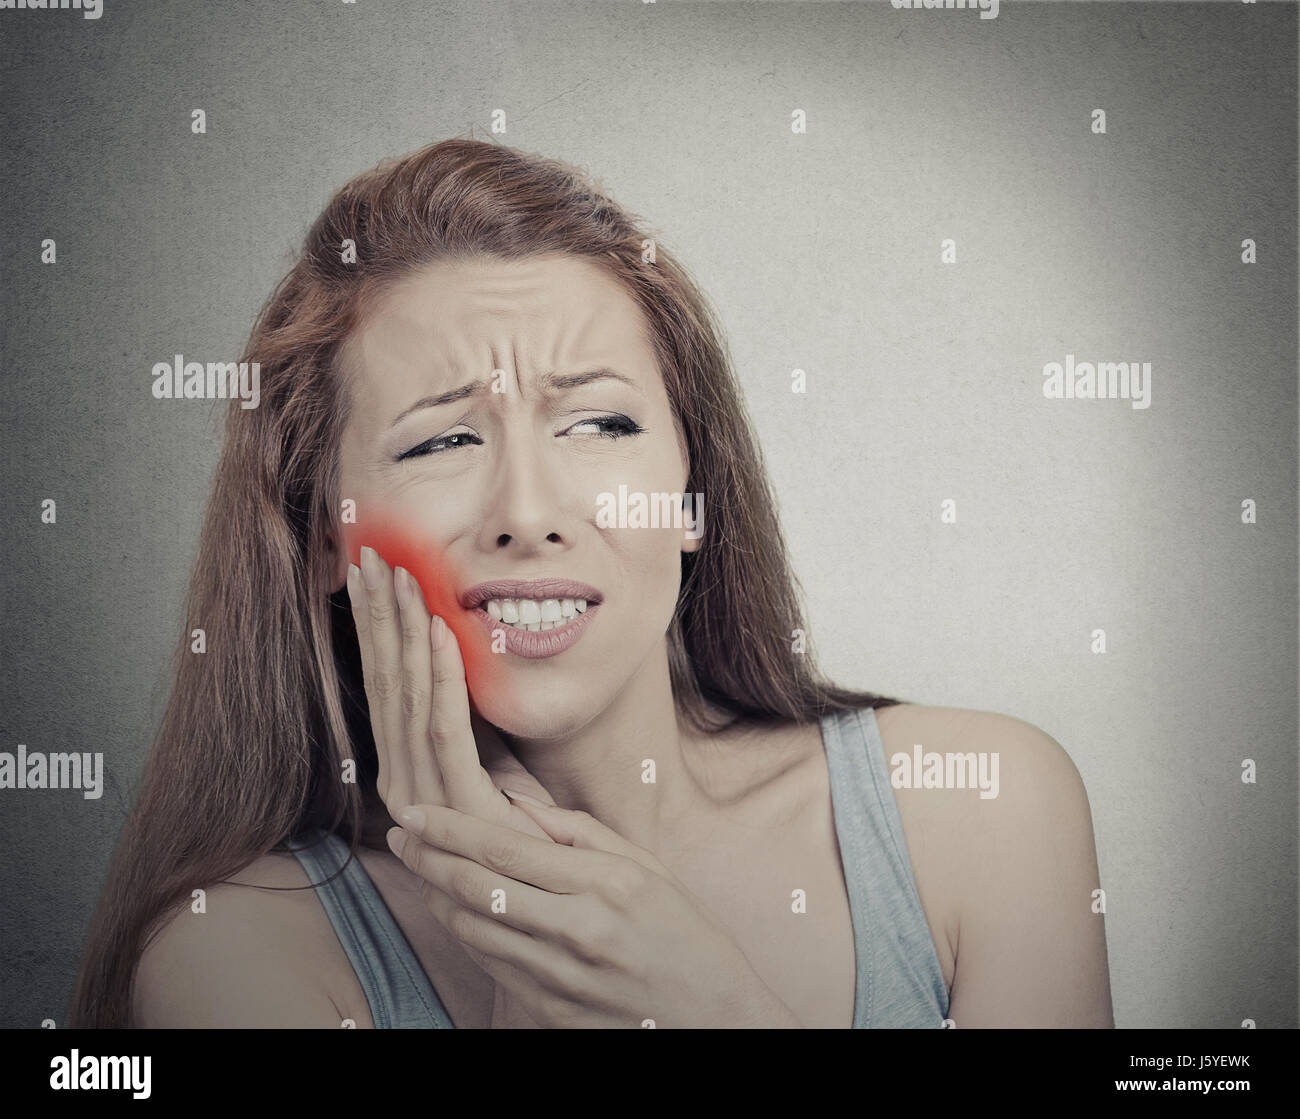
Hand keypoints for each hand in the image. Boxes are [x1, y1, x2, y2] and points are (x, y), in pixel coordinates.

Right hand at [346, 546, 554, 837]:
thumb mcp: (490, 758)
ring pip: (407, 698)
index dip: (374, 626)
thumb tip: (454, 658)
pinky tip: (438, 629)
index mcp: (403, 769)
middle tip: (371, 556)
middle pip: (385, 682)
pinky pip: (446, 729)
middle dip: (377, 616)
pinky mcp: (458, 805)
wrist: (548, 893)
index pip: (383, 683)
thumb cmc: (524, 825)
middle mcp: (400, 781)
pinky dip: (441, 676)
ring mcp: (423, 797)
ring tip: (401, 577)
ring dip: (402, 632)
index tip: (370, 571)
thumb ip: (466, 718)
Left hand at [386, 798, 804, 1028]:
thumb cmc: (685, 931)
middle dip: (428, 857)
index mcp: (603, 885)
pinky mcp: (550, 1010)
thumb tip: (516, 804)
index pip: (505, 849)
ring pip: (472, 930)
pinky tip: (450, 908)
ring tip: (419, 865)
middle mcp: (577, 931)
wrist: (715, 1017)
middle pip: (476, 889)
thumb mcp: (645, 867)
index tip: (416, 811)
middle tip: (401, 833)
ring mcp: (560, 977)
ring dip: (435, 895)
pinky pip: (489, 965)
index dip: (450, 829)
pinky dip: (462, 932)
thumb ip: (578, 831)